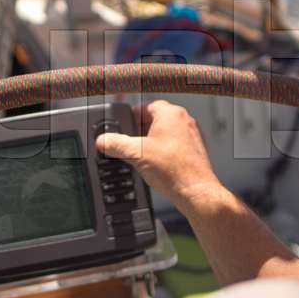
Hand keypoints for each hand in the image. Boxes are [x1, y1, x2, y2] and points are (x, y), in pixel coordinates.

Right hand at [93, 101, 225, 211]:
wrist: (196, 191)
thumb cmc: (174, 170)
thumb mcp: (136, 154)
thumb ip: (115, 144)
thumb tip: (103, 141)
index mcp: (171, 113)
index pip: (145, 105)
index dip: (131, 116)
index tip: (122, 126)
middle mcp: (184, 120)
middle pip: (155, 119)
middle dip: (140, 131)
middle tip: (130, 144)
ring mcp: (192, 135)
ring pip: (165, 133)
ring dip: (152, 143)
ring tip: (142, 156)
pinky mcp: (194, 150)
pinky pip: (175, 145)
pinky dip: (164, 152)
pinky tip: (157, 165)